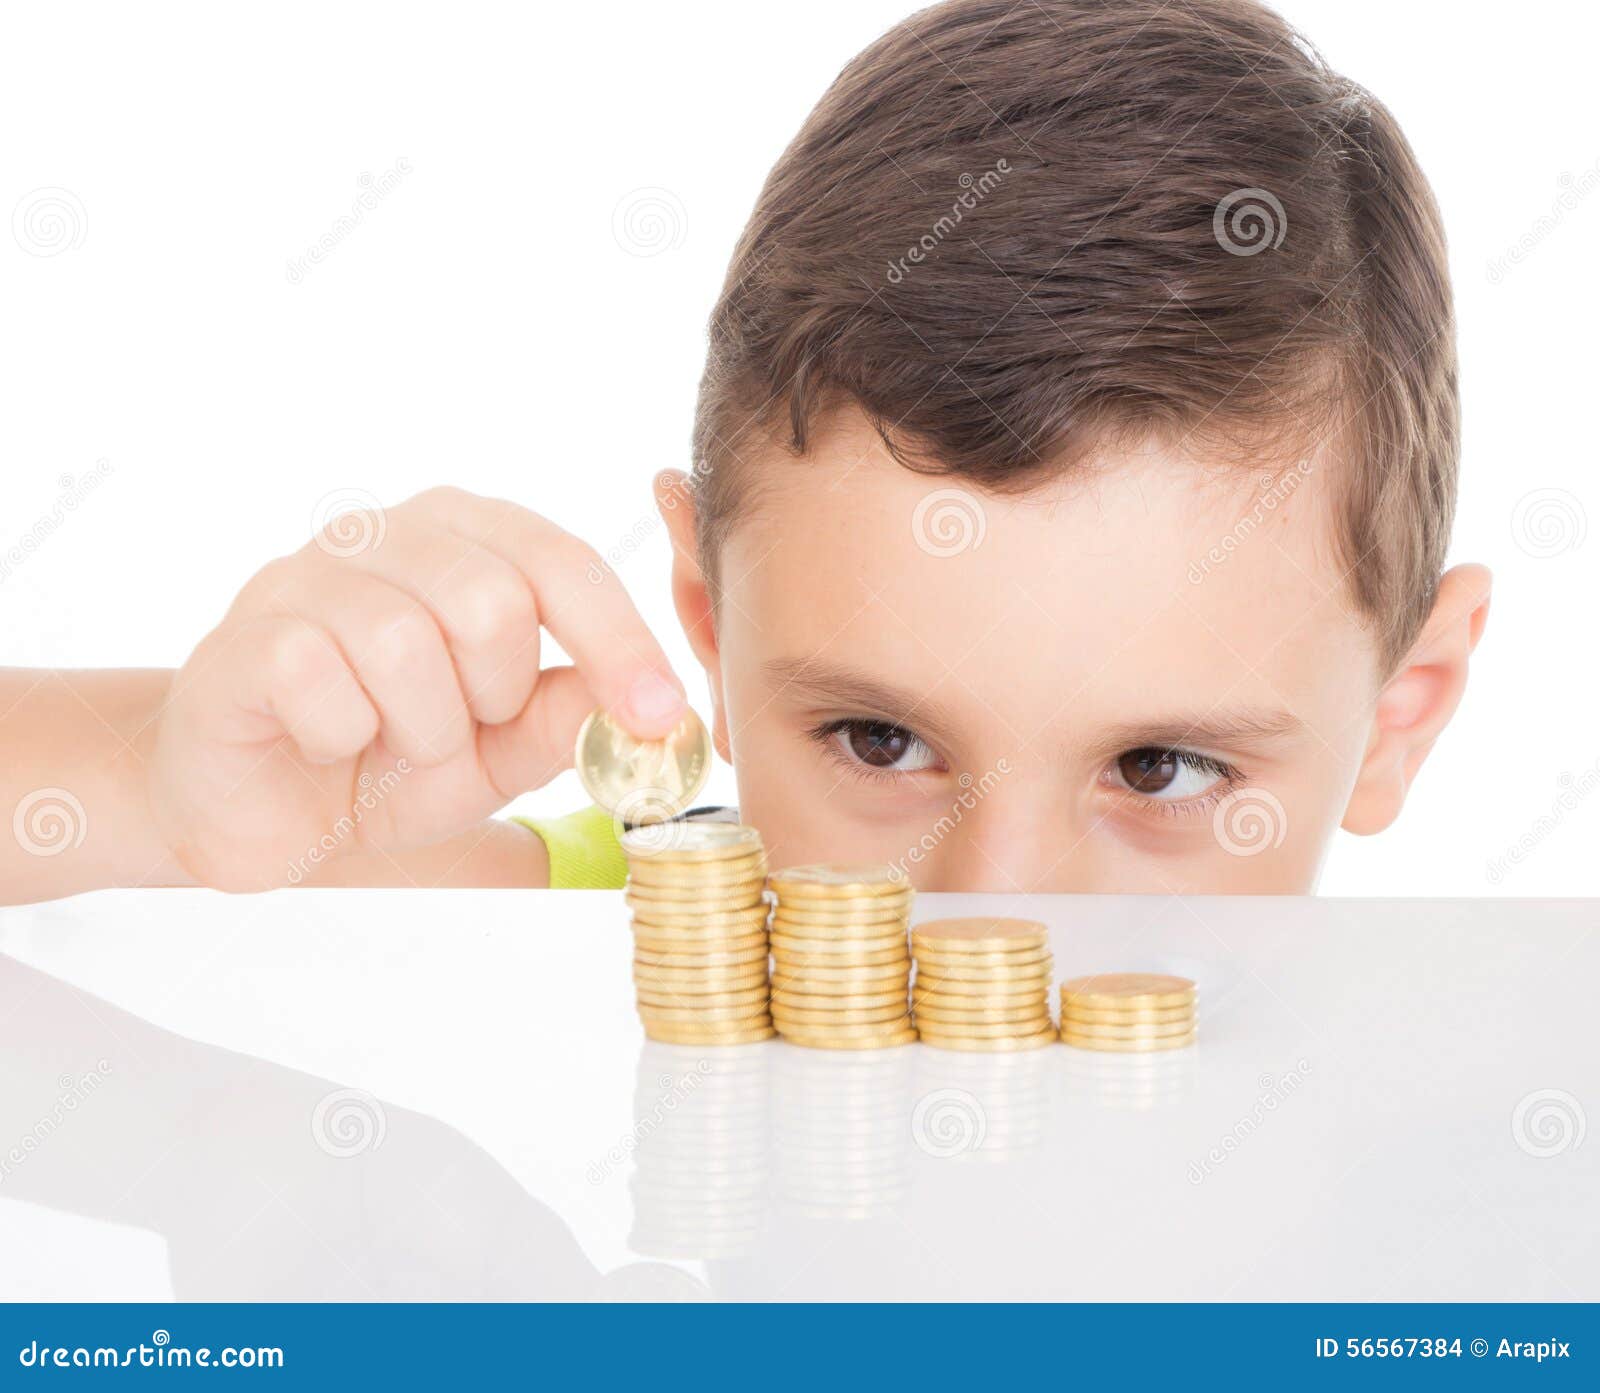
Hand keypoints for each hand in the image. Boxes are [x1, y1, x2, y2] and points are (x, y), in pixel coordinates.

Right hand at [148, 487, 686, 889]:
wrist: (265, 812)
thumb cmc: (390, 761)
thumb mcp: (501, 755)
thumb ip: (563, 719)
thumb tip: (640, 704)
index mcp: (469, 539)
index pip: (562, 564)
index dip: (619, 643)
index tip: (660, 717)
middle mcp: (391, 534)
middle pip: (492, 602)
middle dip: (491, 698)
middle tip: (453, 730)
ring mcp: (309, 572)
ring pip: (406, 644)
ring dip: (415, 730)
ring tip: (387, 742)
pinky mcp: (248, 630)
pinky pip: (324, 682)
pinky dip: (341, 736)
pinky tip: (324, 738)